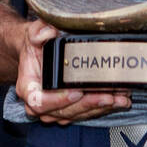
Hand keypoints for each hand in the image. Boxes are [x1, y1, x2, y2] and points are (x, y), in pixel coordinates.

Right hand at [15, 19, 129, 124]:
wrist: (37, 54)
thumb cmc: (35, 48)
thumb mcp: (33, 35)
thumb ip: (38, 32)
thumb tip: (49, 31)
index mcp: (28, 88)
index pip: (39, 101)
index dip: (58, 100)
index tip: (75, 92)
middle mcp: (40, 103)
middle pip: (63, 111)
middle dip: (88, 104)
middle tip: (107, 96)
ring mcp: (55, 109)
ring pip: (77, 114)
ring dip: (99, 108)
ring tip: (118, 99)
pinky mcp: (68, 110)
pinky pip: (84, 113)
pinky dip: (102, 108)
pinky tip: (117, 101)